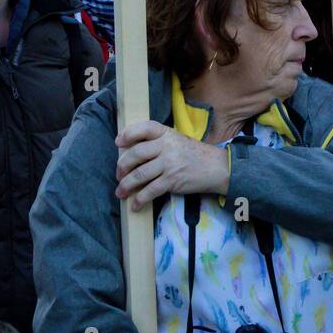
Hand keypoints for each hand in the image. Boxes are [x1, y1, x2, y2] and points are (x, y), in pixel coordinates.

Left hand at [115, 120, 229, 211]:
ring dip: (126, 185)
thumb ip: (157, 143)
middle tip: (118, 174)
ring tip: (120, 192)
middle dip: (122, 166)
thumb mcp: (175, 140)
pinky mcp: (172, 180)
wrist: (215, 167)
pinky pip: (150, 190)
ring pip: (140, 174)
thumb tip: (132, 154)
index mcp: (166, 133)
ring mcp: (169, 163)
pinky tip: (135, 204)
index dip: (128, 134)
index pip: (144, 128)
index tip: (118, 142)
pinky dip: (140, 199)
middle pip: (136, 153)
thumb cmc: (192, 153)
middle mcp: (166, 146)